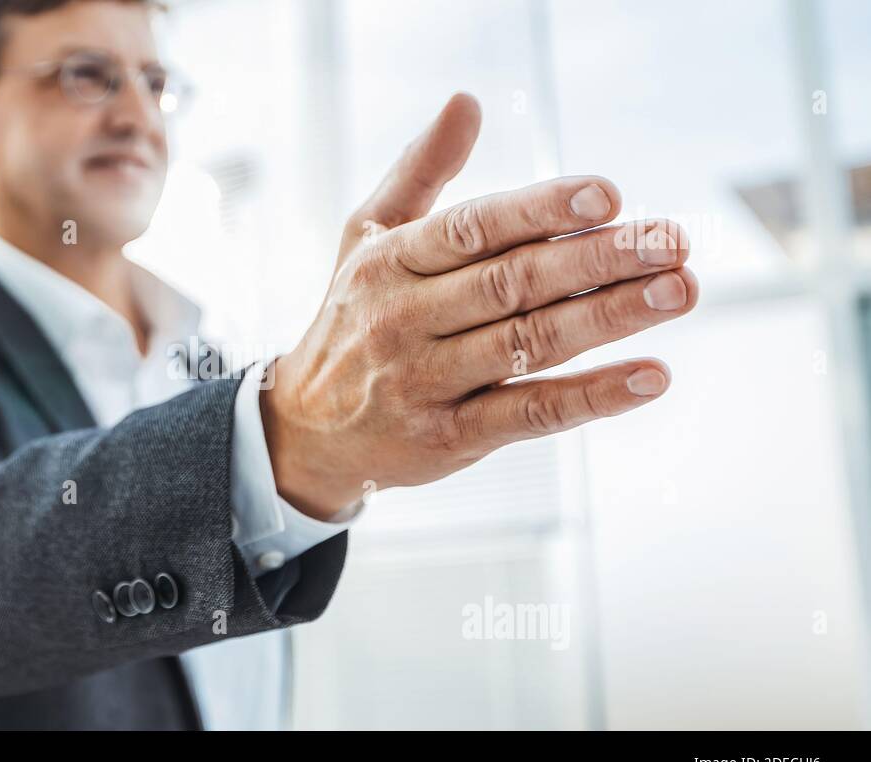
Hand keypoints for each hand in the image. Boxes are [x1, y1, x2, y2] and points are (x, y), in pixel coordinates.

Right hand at [262, 93, 697, 518]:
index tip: (608, 195)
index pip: (472, 229)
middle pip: (511, 284)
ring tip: (677, 292)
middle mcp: (405, 319)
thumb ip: (420, 170)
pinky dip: (591, 397)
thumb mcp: (367, 238)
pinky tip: (648, 376)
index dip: (540, 211)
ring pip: (527, 343)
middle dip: (598, 259)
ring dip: (608, 316)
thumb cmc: (352, 319)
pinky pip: (529, 414)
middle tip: (671, 242)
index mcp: (391, 262)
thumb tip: (468, 102)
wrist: (306, 428)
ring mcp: (426, 382)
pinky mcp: (449, 437)